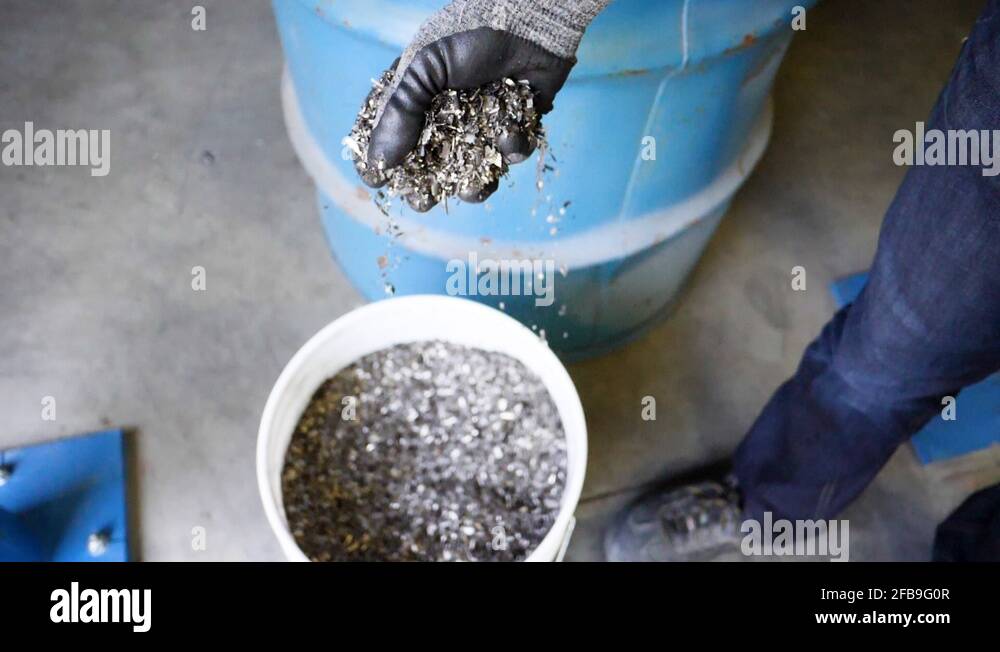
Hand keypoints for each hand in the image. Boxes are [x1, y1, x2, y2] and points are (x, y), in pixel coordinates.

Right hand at [363, 0, 608, 206]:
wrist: (532, 21)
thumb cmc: (472, 35)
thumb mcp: (425, 67)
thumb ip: (400, 113)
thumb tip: (378, 164)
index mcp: (416, 97)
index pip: (387, 136)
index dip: (380, 163)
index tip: (379, 182)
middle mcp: (446, 116)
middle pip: (428, 168)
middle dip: (426, 189)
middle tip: (426, 198)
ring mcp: (482, 125)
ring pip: (471, 172)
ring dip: (471, 186)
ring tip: (472, 188)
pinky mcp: (516, 126)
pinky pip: (510, 154)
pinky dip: (511, 147)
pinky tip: (511, 130)